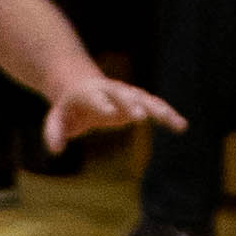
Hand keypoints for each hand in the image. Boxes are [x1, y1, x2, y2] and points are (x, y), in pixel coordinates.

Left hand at [39, 68, 182, 146]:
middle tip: (141, 116)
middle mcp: (111, 90)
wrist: (80, 86)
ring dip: (159, 110)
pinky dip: (168, 115)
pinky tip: (181, 125)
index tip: (111, 114)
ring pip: (145, 99)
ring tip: (175, 122)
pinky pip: (155, 106)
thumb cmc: (68, 108)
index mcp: (89, 93)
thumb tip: (56, 150)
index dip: (103, 105)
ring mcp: (126, 95)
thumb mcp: (56, 119)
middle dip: (132, 105)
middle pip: (124, 95)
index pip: (97, 99)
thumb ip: (54, 133)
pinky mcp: (138, 102)